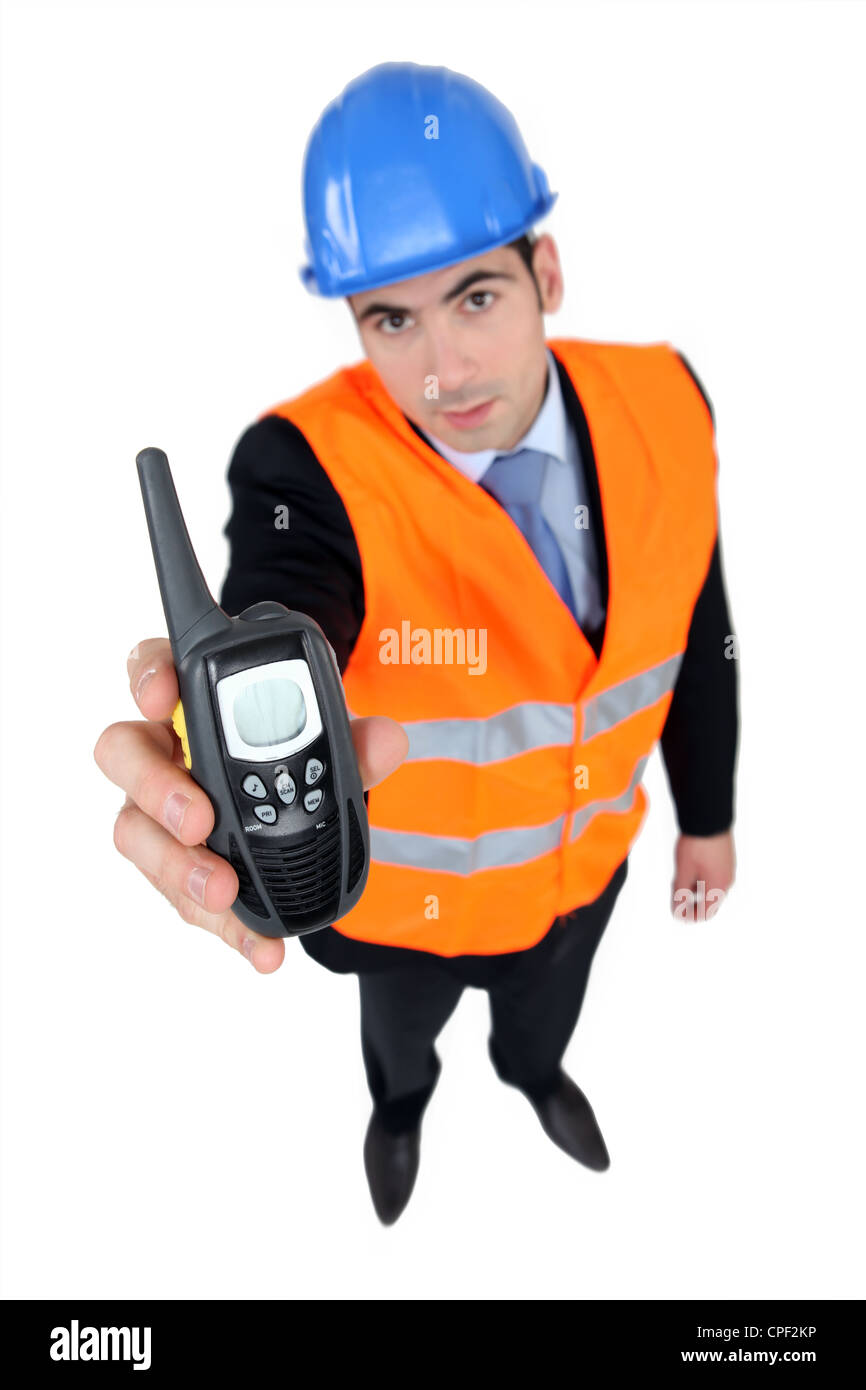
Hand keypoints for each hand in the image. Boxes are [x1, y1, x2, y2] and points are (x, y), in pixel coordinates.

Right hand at [93, 637, 408, 972]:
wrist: (302, 802)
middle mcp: (159, 749)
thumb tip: (388, 742)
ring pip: (137, 833)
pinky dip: (223, 925)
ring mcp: (156, 811)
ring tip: (222, 892)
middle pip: (124, 754)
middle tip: (199, 820)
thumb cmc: (296, 750)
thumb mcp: (331, 740)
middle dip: (157, 789)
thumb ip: (355, 741)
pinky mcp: (173, 866)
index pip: (151, 667)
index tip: (163, 699)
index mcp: (191, 698)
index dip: (149, 678)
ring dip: (178, 867)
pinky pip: (181, 895)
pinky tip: (260, 948)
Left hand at [671, 829, 735, 920]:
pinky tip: (690, 864)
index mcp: (717, 888)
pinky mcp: (727, 859)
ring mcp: (728, 869)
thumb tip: (679, 909)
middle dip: (691, 901)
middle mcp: (726, 881)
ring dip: (696, 888)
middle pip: (709, 902)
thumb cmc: (697, 844)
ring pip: (712, 888)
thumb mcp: (683, 872)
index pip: (705, 913)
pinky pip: (715, 875)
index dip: (690, 916)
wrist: (709, 818)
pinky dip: (702, 877)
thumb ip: (681, 893)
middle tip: (676, 890)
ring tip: (681, 874)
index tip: (678, 910)